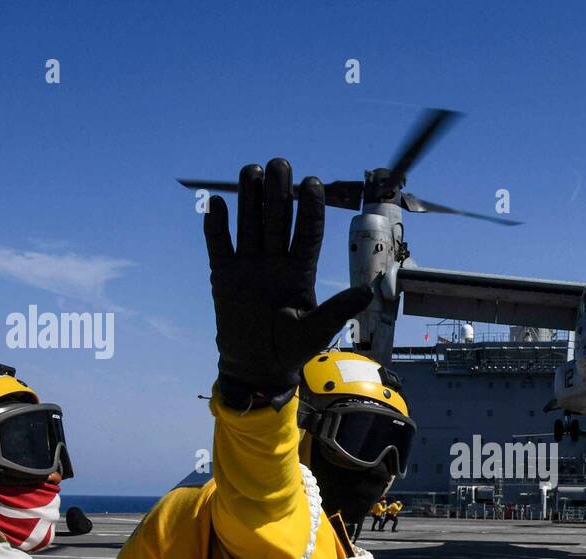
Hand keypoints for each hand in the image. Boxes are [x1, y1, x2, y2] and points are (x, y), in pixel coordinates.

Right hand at [203, 159, 372, 407]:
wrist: (258, 366)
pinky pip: (219, 245)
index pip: (307, 233)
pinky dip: (217, 226)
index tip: (312, 184)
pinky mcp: (223, 274)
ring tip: (251, 170)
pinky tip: (218, 205)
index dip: (309, 209)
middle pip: (277, 220)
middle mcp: (275, 261)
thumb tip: (368, 292)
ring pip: (249, 224)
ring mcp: (249, 265)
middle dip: (279, 193)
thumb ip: (338, 310)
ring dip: (249, 198)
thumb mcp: (318, 330)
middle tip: (280, 164)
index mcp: (300, 271)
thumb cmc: (292, 348)